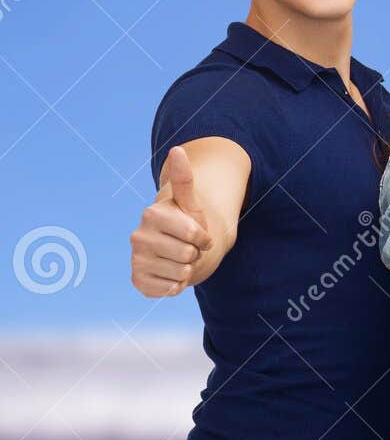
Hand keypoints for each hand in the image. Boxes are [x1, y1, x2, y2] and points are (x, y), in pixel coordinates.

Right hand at [130, 146, 213, 295]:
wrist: (180, 249)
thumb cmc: (188, 225)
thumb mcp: (191, 203)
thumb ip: (184, 179)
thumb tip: (179, 149)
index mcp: (151, 214)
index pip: (193, 234)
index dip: (204, 237)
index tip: (199, 234)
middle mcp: (137, 236)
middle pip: (187, 255)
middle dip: (195, 254)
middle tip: (188, 248)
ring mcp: (135, 259)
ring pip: (180, 274)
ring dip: (188, 270)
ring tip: (180, 260)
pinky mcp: (137, 281)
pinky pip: (167, 290)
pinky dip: (176, 286)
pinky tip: (171, 275)